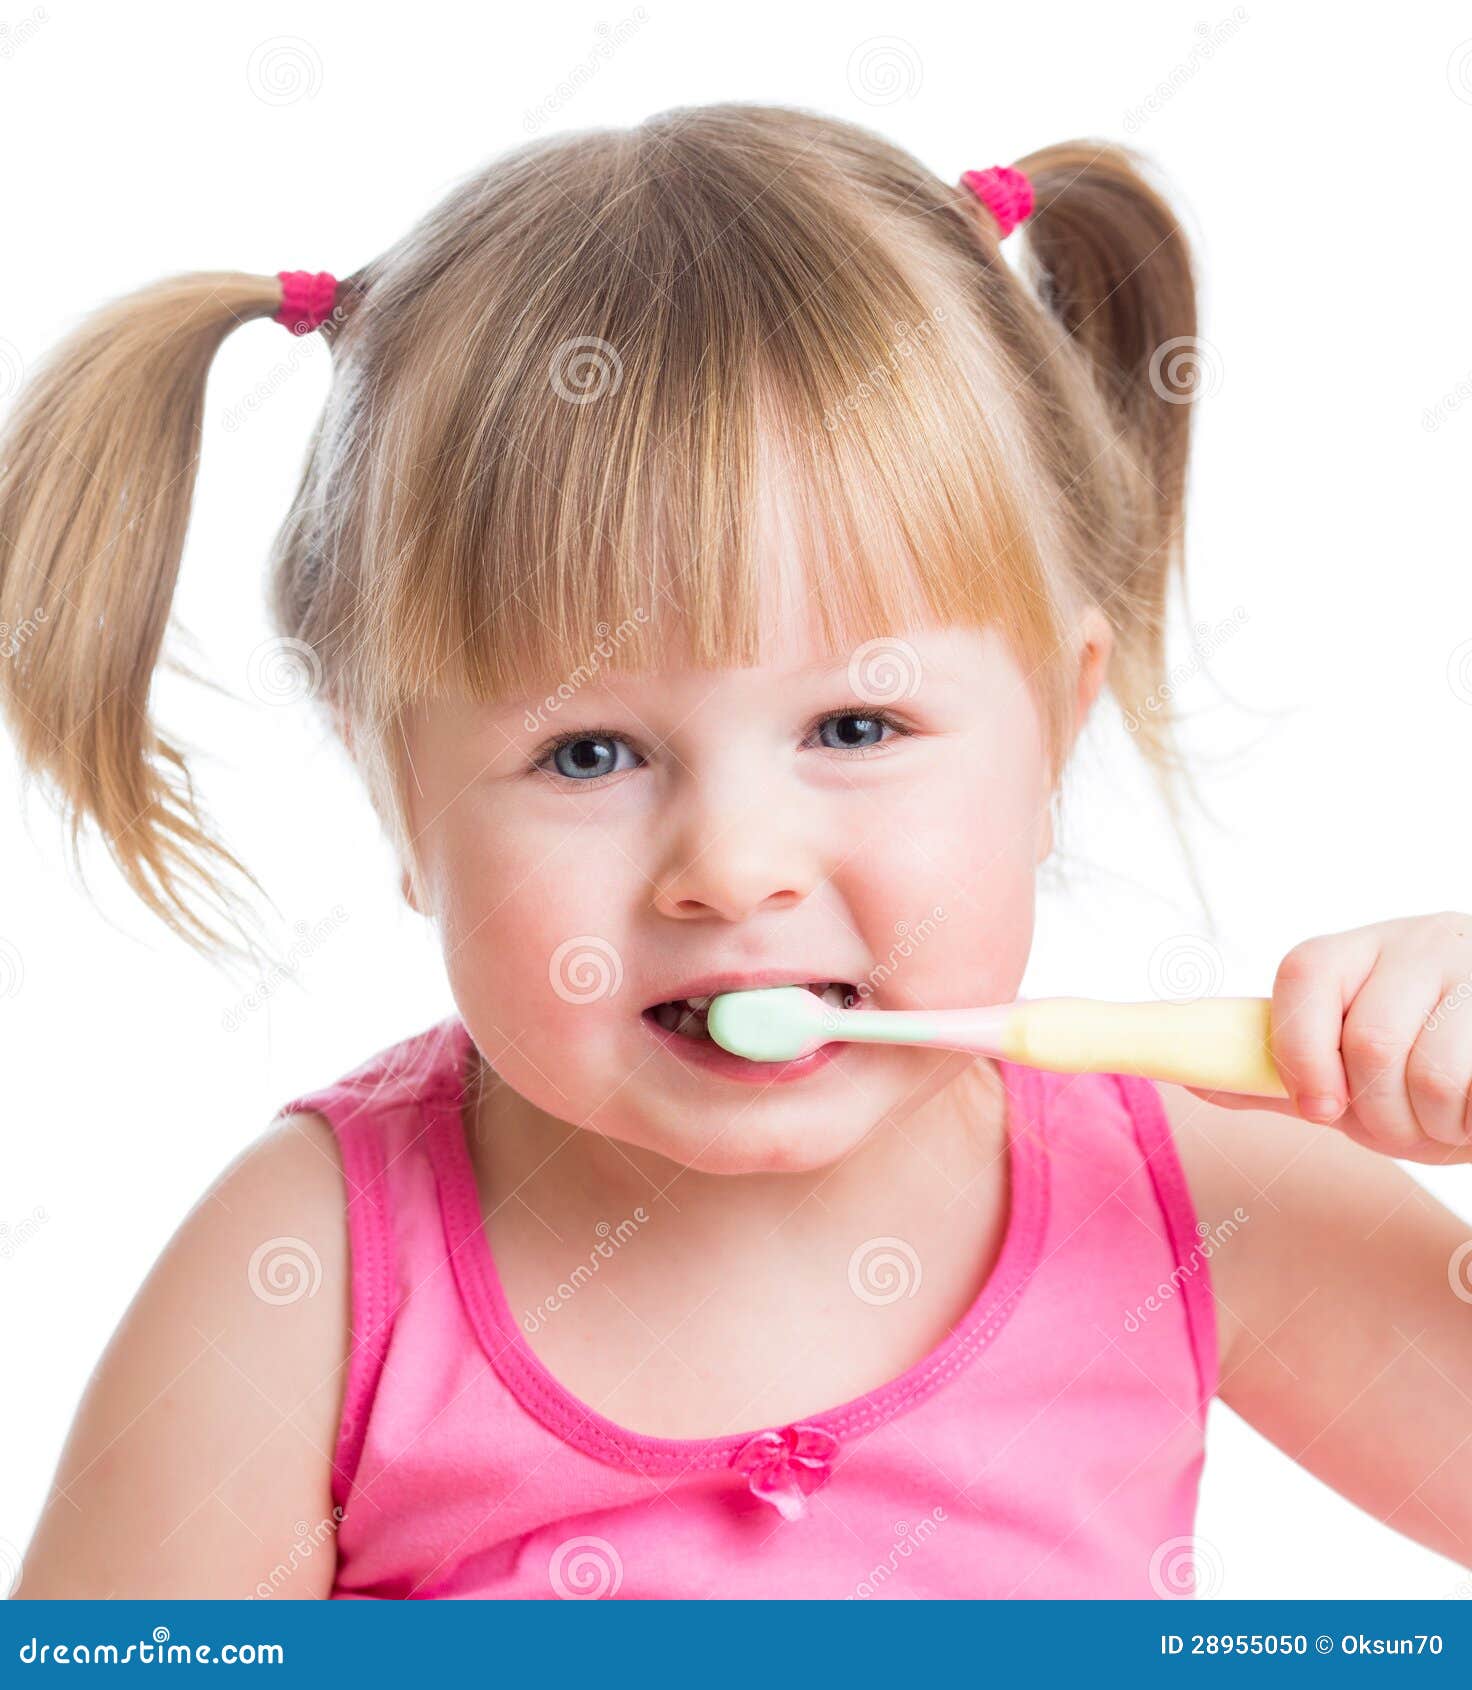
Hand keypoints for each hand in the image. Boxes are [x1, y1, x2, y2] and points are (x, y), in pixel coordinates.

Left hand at [1181, 912, 1471, 1163]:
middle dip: (1383, 1116)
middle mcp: (1421, 943)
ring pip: (1435, 1074)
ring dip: (1439, 1125)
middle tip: (1411, 1126)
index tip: (1320, 1108)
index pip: (1304, 973)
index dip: (1300, 1051)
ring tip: (1454, 1117)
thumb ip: (1281, 1075)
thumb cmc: (1432, 1065)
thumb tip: (1190, 1075)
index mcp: (1361, 951)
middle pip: (1370, 1042)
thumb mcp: (1349, 1071)